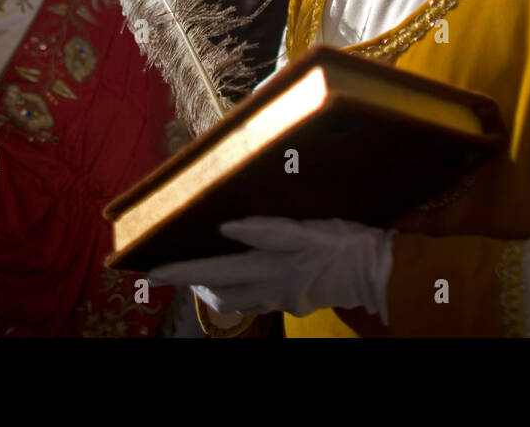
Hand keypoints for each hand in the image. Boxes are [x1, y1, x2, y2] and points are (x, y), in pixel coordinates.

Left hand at [147, 217, 394, 321]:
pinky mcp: (293, 300)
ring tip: (195, 277)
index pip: (218, 269)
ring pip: (235, 300)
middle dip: (190, 281)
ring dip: (211, 291)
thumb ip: (267, 230)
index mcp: (270, 266)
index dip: (186, 270)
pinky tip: (238, 283)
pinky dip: (238, 294)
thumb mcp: (306, 229)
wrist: (375, 273)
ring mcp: (281, 297)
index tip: (155, 272)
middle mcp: (270, 286)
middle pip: (220, 289)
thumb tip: (229, 227)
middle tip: (163, 274)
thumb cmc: (341, 242)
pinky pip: (256, 301)